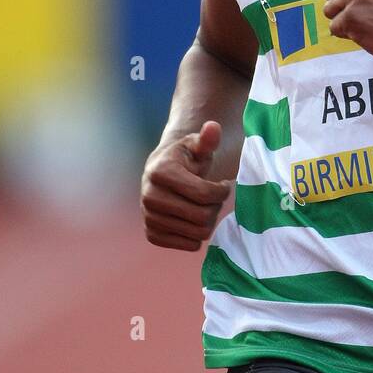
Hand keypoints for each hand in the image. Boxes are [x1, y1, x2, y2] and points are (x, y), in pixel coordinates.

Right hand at [141, 120, 231, 250]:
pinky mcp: (152, 234)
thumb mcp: (197, 146)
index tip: (224, 184)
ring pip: (198, 234)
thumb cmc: (186, 158)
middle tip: (215, 198)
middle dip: (216, 207)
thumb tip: (213, 127)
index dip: (222, 191)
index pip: (205, 194)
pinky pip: (188, 245)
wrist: (162, 175)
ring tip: (205, 206)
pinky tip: (194, 219)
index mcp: (161, 172)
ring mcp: (148, 217)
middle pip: (202, 217)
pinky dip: (197, 235)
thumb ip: (208, 139)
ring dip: (208, 221)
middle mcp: (149, 196)